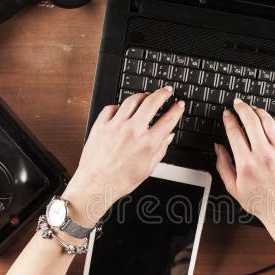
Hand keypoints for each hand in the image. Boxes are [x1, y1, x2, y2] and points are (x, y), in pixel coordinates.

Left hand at [63, 87, 183, 225]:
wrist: (96, 184)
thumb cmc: (120, 181)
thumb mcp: (148, 169)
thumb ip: (160, 150)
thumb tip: (168, 137)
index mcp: (147, 143)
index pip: (168, 119)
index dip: (177, 109)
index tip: (179, 104)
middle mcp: (133, 131)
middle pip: (152, 102)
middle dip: (162, 93)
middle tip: (166, 91)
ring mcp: (116, 125)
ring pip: (132, 100)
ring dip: (142, 95)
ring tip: (146, 96)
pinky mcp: (101, 125)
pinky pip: (112, 108)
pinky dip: (119, 107)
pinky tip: (122, 110)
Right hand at [214, 98, 274, 229]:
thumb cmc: (259, 202)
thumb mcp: (233, 187)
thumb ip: (223, 165)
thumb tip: (218, 147)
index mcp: (246, 164)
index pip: (234, 132)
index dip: (229, 119)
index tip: (226, 114)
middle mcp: (263, 155)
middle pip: (251, 120)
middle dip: (242, 107)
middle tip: (238, 103)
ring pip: (268, 122)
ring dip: (258, 111)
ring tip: (252, 109)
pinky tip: (269, 122)